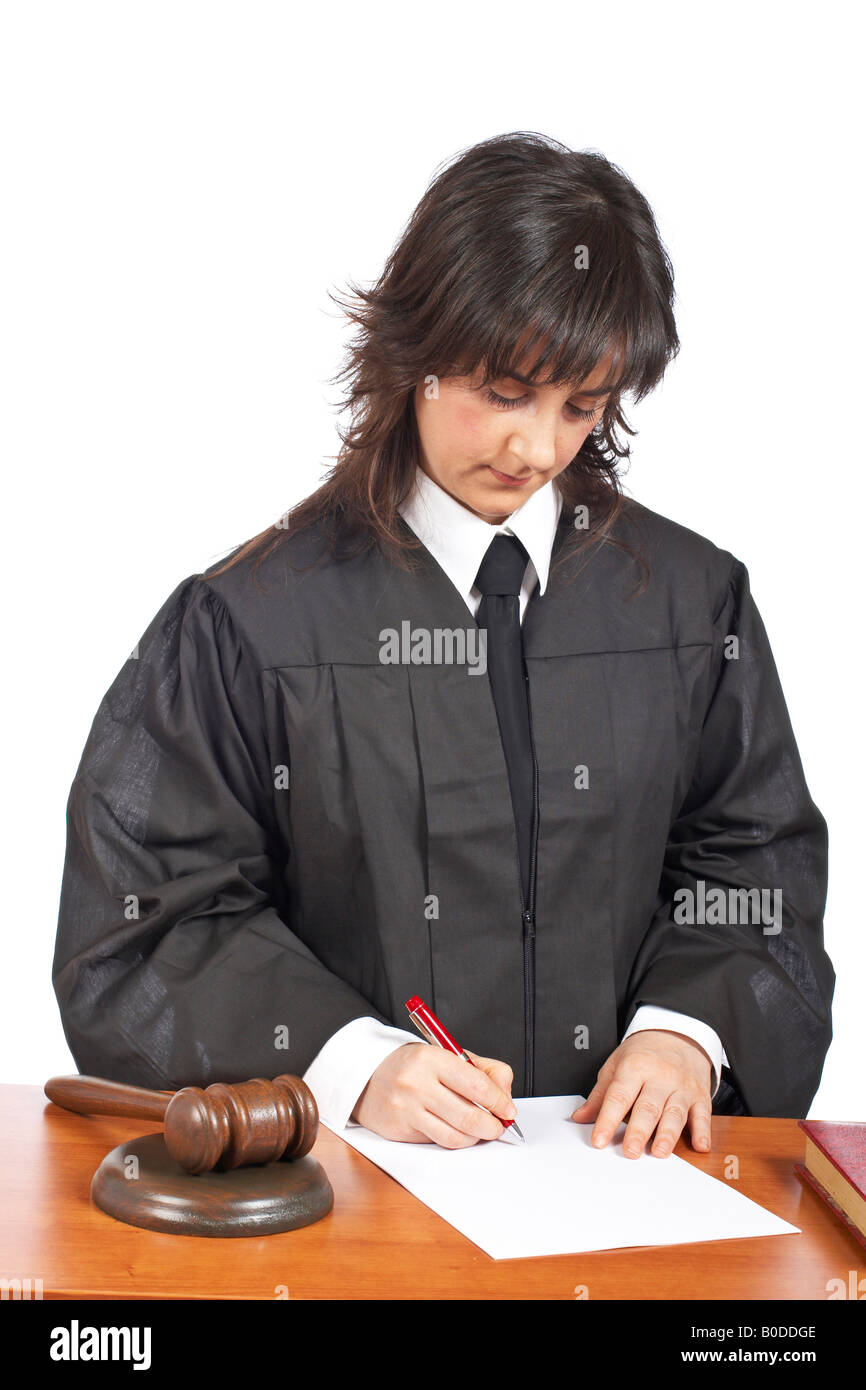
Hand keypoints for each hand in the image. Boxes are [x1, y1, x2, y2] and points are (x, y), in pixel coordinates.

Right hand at [351, 1043, 515, 1147]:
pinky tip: (459, 1131)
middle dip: (492, 1126)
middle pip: (468, 1116)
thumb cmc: (416, 1066)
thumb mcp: (450, 1055)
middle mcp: (416, 1083)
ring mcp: (406, 1109)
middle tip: (499, 1126)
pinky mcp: (399, 1130)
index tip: (508, 1109)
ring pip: (455, 1135)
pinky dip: (456, 1140)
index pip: (476, 1085)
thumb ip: (485, 1070)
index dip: (499, 1101)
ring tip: (480, 1130)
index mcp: (431, 1058)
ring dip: (475, 1137)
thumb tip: (506, 1097)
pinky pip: (438, 1142)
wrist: (369, 1077)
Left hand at [571, 1029, 712, 1158]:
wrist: (678, 1036)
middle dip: (638, 1130)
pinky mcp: (700, 1096)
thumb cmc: (643, 1055)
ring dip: (667, 1134)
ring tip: (658, 1152)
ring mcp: (682, 1086)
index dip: (607, 1120)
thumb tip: (580, 1118)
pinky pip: (703, 1115)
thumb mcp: (617, 1065)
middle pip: (648, 1106)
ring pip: (675, 1112)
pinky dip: (703, 1132)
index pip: (619, 1096)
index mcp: (635, 1067)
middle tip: (630, 1152)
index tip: (599, 1140)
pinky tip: (700, 1146)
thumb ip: (600, 1095)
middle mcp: (660, 1076)